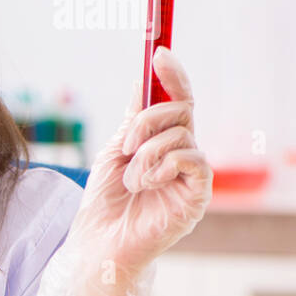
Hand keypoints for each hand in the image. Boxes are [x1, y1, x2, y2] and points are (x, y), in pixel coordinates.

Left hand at [36, 46, 212, 295]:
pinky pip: (193, 158)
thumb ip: (132, 121)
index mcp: (163, 141)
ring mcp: (192, 174)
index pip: (177, 100)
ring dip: (146, 152)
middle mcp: (182, 153)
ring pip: (181, 134)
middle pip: (182, 110)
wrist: (98, 242)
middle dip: (149, 118)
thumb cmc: (104, 202)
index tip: (159, 53)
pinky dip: (162, 164)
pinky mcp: (197, 194)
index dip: (172, 75)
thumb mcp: (113, 152)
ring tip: (131, 178)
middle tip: (126, 143)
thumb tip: (142, 83)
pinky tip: (145, 183)